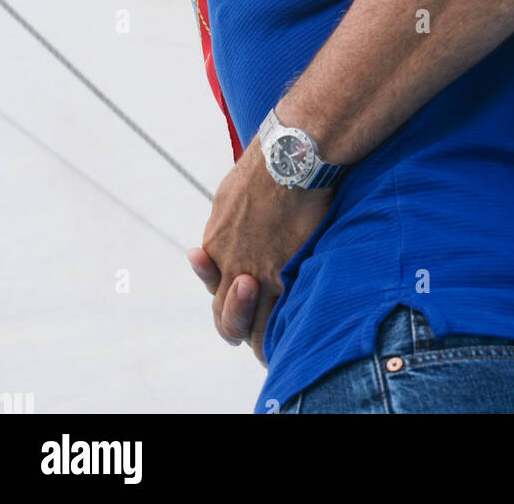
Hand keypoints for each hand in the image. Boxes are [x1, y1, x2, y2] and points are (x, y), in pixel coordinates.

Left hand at [188, 137, 332, 364]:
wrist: (287, 158)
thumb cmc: (262, 168)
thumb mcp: (229, 199)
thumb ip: (229, 226)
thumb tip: (231, 230)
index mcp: (215, 250)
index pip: (216, 297)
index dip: (230, 313)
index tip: (244, 318)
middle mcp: (231, 268)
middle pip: (230, 322)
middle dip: (243, 334)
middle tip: (260, 346)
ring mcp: (258, 274)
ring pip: (257, 327)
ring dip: (267, 342)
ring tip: (277, 355)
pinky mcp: (284, 272)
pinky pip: (282, 315)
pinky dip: (289, 327)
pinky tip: (298, 337)